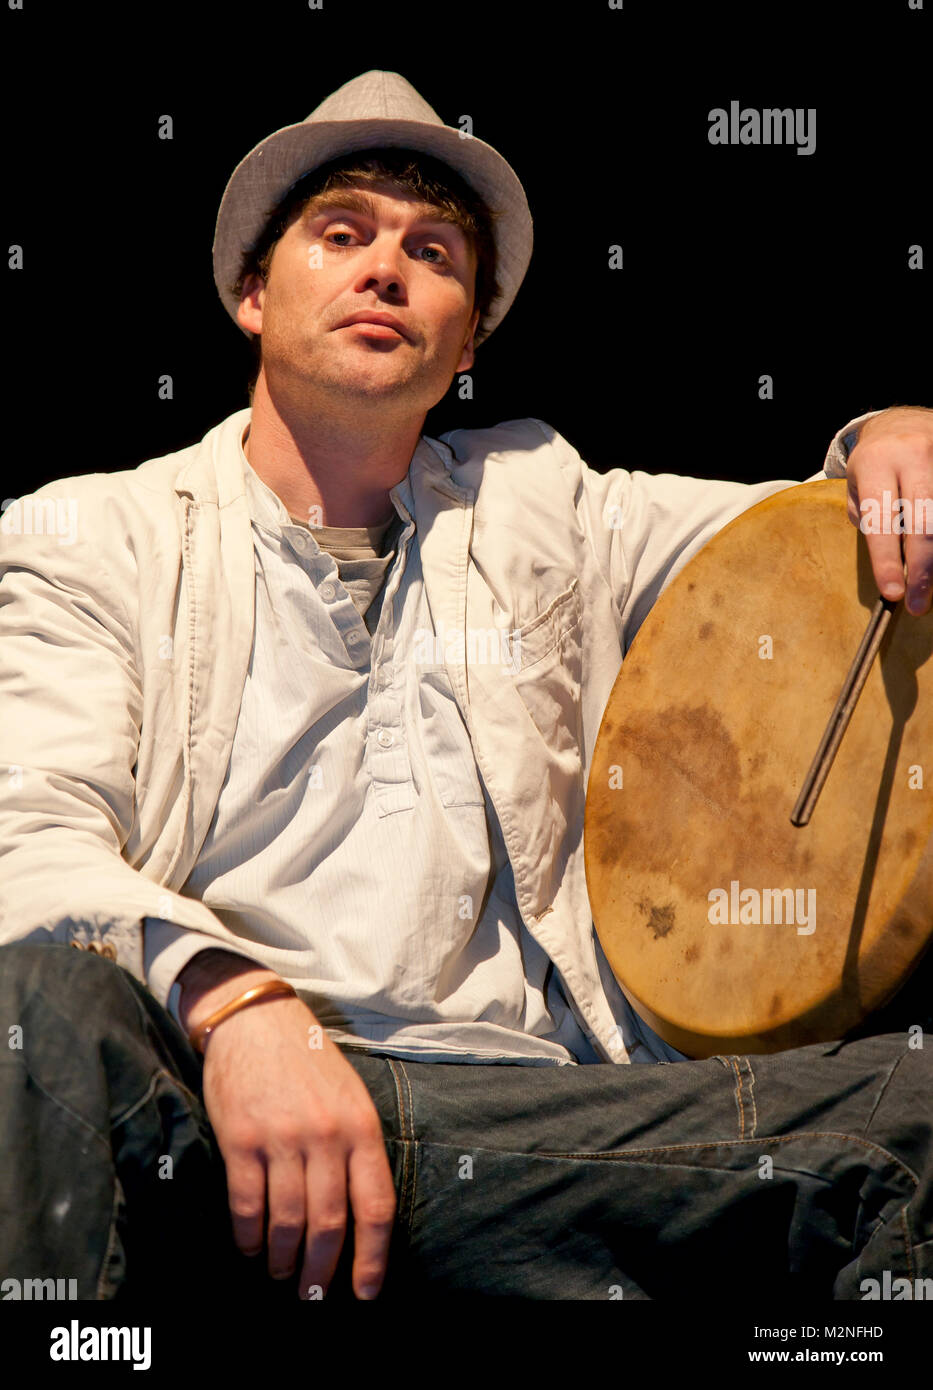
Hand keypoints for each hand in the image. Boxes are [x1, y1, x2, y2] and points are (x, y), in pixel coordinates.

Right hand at [179, 954, 396, 1299]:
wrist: (255, 1018)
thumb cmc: (306, 1060)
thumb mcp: (349, 1095)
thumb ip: (356, 1147)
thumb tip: (356, 1215)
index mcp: (361, 1126)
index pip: (375, 1206)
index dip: (372, 1257)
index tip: (366, 1291)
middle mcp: (325, 1136)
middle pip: (329, 1224)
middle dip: (321, 1271)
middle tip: (313, 1296)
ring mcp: (282, 1138)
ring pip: (288, 1222)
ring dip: (283, 1259)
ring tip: (280, 1273)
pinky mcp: (241, 1139)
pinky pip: (247, 1205)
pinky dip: (248, 1236)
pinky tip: (249, 1247)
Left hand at [845, 406, 932, 615]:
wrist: (903, 423)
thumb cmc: (875, 464)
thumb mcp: (857, 485)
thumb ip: (868, 519)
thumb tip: (890, 563)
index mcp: (876, 463)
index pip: (881, 520)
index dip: (886, 560)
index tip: (891, 593)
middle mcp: (912, 457)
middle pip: (923, 523)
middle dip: (921, 569)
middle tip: (917, 603)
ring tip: (928, 588)